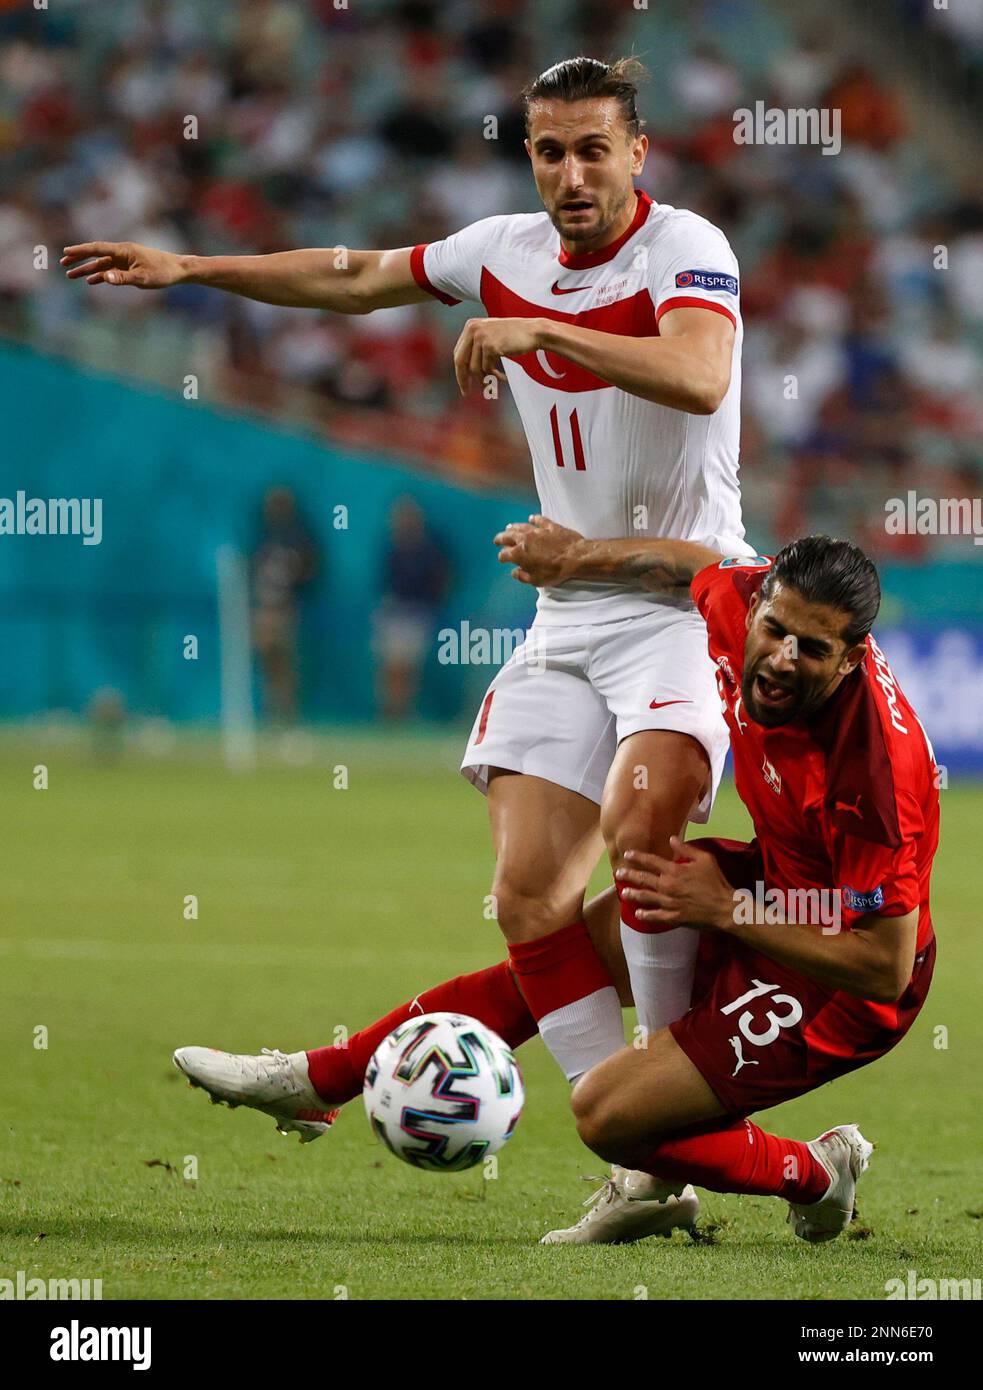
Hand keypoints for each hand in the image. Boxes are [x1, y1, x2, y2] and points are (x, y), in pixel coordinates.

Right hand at [61, 241, 184, 288]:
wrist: (178, 270)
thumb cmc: (162, 272)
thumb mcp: (142, 278)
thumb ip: (122, 278)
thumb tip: (104, 277)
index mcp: (123, 250)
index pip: (97, 248)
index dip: (80, 250)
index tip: (66, 252)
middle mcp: (122, 253)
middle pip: (96, 254)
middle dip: (78, 259)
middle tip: (62, 263)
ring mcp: (126, 260)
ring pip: (102, 264)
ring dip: (87, 269)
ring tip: (70, 276)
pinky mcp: (130, 267)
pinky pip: (111, 270)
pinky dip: (101, 275)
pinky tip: (92, 281)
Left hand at [453, 317, 544, 392]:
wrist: (534, 332)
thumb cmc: (515, 336)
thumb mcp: (491, 335)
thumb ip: (476, 346)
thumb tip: (463, 370)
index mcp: (470, 325)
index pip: (458, 353)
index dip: (460, 371)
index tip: (463, 383)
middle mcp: (473, 329)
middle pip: (460, 361)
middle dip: (463, 379)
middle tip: (465, 392)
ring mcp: (481, 337)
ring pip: (475, 368)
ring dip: (485, 379)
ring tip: (495, 383)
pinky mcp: (491, 346)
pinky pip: (487, 369)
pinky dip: (495, 377)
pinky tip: (503, 377)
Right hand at [493, 514, 584, 586]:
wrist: (575, 557)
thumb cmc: (555, 571)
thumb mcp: (536, 580)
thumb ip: (523, 576)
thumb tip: (515, 572)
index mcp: (519, 553)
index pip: (504, 554)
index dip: (502, 557)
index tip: (502, 559)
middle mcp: (525, 539)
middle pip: (508, 536)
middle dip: (501, 538)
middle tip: (498, 540)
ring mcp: (537, 531)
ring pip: (521, 526)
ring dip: (513, 527)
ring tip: (509, 527)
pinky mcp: (550, 526)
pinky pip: (539, 520)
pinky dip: (534, 519)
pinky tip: (531, 518)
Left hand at [615, 837, 735, 930]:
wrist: (724, 907)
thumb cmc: (716, 882)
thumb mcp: (705, 859)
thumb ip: (687, 849)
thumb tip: (672, 839)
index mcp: (675, 870)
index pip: (651, 861)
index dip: (638, 857)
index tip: (627, 854)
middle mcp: (667, 886)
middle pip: (643, 879)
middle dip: (629, 875)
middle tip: (618, 873)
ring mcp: (669, 902)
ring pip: (645, 897)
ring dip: (633, 894)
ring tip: (623, 892)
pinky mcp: (673, 917)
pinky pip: (655, 916)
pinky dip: (645, 915)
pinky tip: (638, 913)